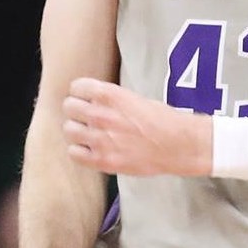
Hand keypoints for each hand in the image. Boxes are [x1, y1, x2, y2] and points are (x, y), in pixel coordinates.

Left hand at [62, 78, 211, 176]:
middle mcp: (101, 115)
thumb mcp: (134, 98)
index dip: (80, 93)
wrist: (178, 145)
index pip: (76, 87)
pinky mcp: (102, 160)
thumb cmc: (162, 120)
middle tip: (85, 118)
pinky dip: (80, 151)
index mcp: (110, 95)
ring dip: (77, 131)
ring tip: (87, 135)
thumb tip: (93, 102)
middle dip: (76, 111)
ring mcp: (100, 138)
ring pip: (68, 130)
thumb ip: (111, 100)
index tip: (85, 99)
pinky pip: (74, 153)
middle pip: (68, 107)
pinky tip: (90, 150)